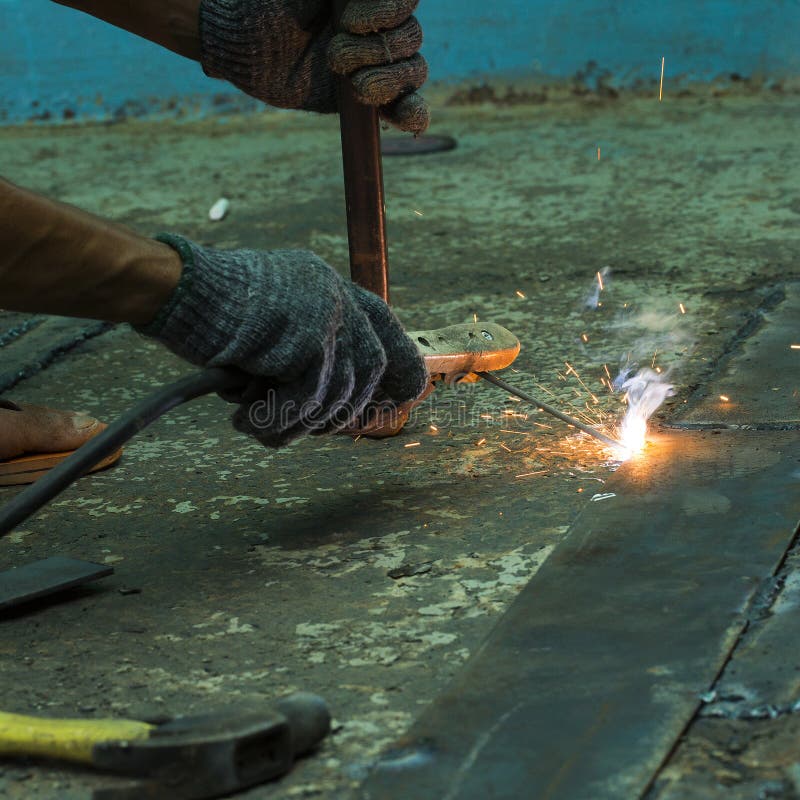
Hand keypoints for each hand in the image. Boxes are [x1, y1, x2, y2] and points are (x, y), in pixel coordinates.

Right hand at [138, 234, 428, 446]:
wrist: (179, 290)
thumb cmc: (212, 312)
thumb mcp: (272, 324)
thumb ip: (304, 349)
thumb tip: (329, 400)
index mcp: (330, 288)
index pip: (384, 328)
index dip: (398, 368)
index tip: (402, 400)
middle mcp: (336, 297)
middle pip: (368, 368)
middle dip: (346, 410)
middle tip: (314, 432)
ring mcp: (326, 316)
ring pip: (336, 392)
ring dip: (300, 423)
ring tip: (262, 429)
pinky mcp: (309, 340)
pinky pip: (307, 399)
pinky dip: (279, 421)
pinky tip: (248, 421)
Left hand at [199, 0, 428, 133]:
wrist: (245, 50)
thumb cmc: (267, 8)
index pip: (406, 1)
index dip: (387, 12)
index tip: (349, 22)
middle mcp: (378, 29)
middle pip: (410, 37)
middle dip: (375, 51)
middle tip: (334, 56)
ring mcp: (376, 65)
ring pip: (413, 71)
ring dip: (387, 80)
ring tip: (354, 86)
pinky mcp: (369, 100)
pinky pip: (406, 107)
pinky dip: (413, 114)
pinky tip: (408, 116)